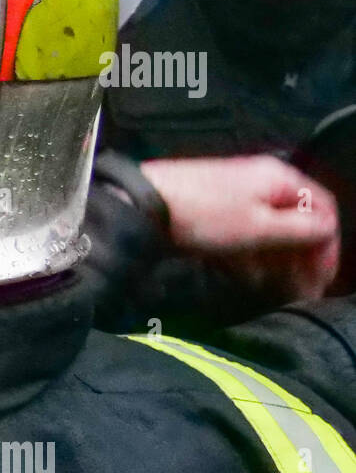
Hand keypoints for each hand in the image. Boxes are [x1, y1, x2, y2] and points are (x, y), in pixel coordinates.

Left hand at [139, 155, 340, 300]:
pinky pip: (242, 236)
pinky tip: (251, 279)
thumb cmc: (208, 214)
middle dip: (302, 259)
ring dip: (278, 263)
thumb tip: (328, 230)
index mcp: (279, 179)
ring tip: (282, 293)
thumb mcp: (259, 226)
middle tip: (304, 293)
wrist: (144, 204)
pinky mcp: (212, 215)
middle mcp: (261, 184)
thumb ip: (299, 229)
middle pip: (295, 223)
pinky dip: (250, 257)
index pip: (321, 208)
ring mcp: (234, 199)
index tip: (323, 279)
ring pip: (268, 233)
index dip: (327, 245)